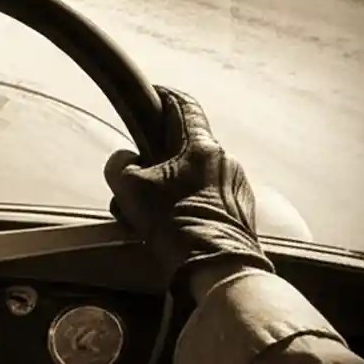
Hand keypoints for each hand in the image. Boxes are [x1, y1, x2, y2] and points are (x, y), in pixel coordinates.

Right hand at [103, 86, 272, 299]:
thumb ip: (120, 164)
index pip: (184, 105)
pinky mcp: (243, 211)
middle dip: (162, 156)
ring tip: (157, 211)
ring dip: (177, 183)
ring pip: (198, 173)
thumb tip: (126, 159)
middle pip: (187, 145)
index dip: (165, 96)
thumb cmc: (174, 223)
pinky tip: (178, 225)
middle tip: (142, 175)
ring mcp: (238, 186)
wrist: (217, 268)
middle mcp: (225, 159)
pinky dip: (193, 202)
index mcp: (200, 146)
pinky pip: (212, 196)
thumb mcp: (130, 189)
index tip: (152, 95)